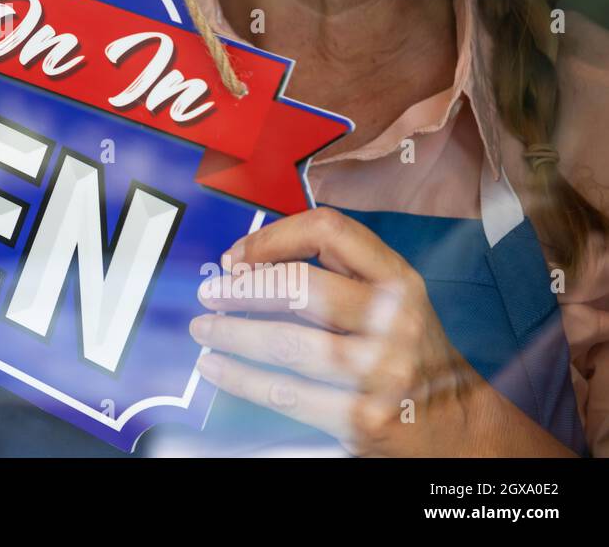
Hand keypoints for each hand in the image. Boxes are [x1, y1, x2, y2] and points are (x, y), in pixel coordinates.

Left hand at [187, 207, 545, 455]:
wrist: (456, 427)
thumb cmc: (405, 354)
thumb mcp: (389, 302)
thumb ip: (335, 276)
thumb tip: (247, 266)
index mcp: (398, 279)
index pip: (329, 231)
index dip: (272, 237)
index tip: (237, 256)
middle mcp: (393, 319)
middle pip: (301, 287)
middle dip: (243, 289)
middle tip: (210, 292)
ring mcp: (380, 370)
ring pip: (288, 342)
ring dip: (232, 333)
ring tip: (203, 328)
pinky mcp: (363, 418)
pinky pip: (287, 393)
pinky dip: (242, 379)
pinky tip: (217, 367)